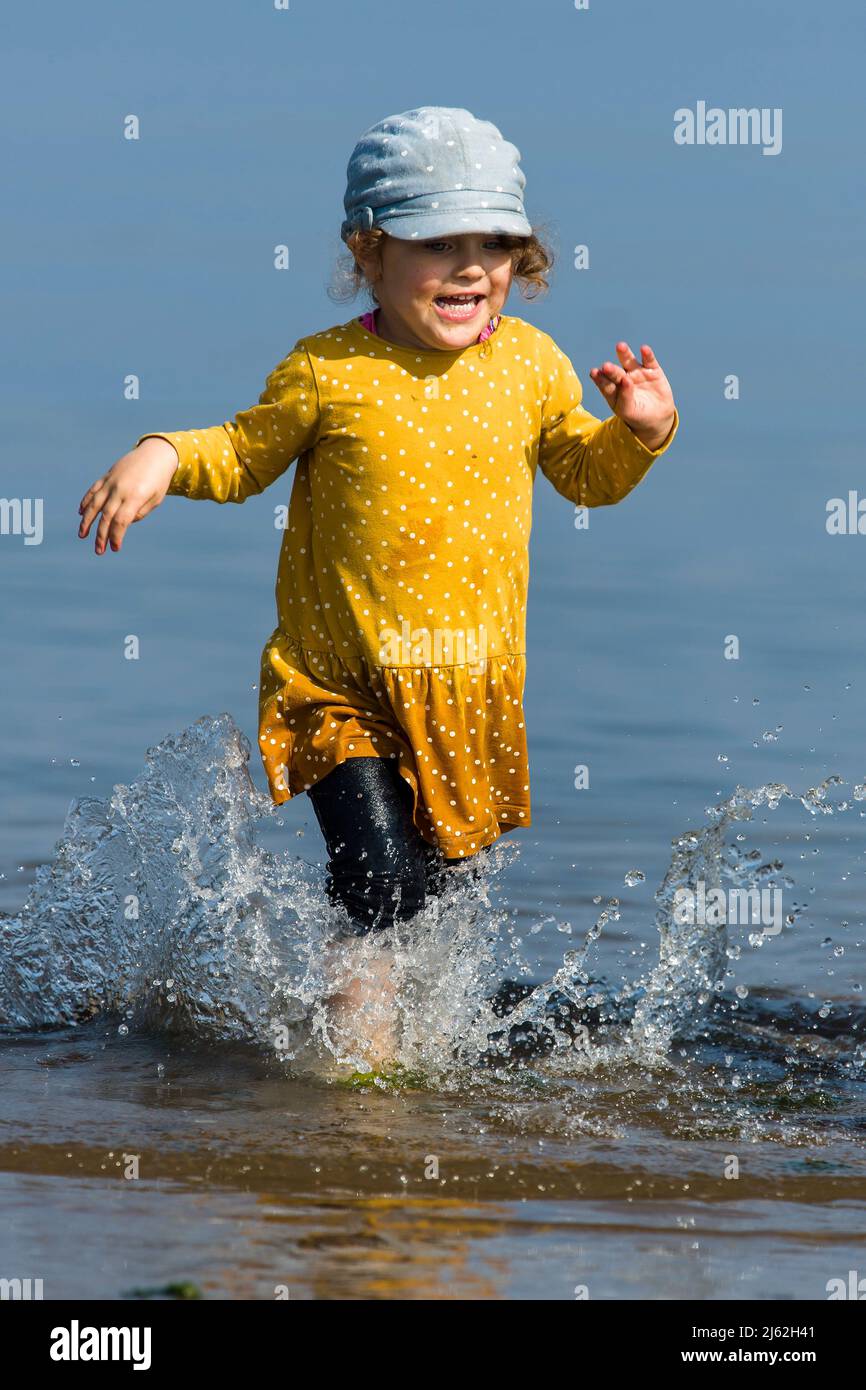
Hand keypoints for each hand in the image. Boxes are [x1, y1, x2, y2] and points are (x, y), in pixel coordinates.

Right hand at [78, 437, 178, 553]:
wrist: (155, 453)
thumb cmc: (159, 480)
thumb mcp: (155, 499)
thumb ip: (139, 513)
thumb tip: (122, 524)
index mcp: (135, 496)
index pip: (121, 521)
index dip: (116, 536)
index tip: (115, 548)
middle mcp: (120, 489)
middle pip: (106, 516)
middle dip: (101, 535)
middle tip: (99, 551)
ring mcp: (111, 481)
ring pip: (94, 504)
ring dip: (86, 521)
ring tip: (82, 535)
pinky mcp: (107, 476)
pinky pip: (93, 490)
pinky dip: (86, 502)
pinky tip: (81, 513)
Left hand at [589, 342, 675, 449]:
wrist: (657, 417)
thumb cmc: (637, 415)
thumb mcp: (628, 411)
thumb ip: (625, 396)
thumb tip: (626, 380)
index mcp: (613, 390)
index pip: (604, 384)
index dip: (600, 378)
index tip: (594, 373)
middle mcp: (623, 379)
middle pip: (615, 373)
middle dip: (611, 369)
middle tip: (606, 366)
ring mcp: (637, 373)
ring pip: (629, 361)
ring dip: (625, 354)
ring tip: (620, 346)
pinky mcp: (652, 370)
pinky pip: (649, 361)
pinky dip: (647, 355)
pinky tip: (644, 349)